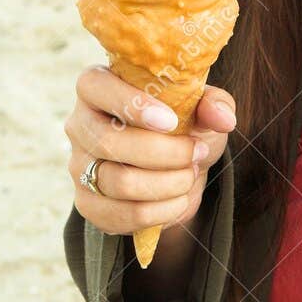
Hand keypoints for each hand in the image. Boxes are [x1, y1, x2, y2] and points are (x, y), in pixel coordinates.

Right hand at [65, 64, 236, 236]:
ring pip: (120, 182)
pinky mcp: (87, 203)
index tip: (171, 121)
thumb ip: (213, 104)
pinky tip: (178, 200)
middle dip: (165, 153)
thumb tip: (223, 118)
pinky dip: (160, 212)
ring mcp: (78, 166)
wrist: (174, 170)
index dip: (130, 104)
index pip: (95, 86)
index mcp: (97, 87)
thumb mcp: (201, 109)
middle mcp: (79, 124)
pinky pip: (121, 215)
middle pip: (109, 142)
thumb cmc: (182, 127)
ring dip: (168, 184)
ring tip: (189, 175)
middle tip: (196, 153)